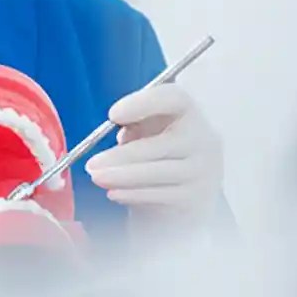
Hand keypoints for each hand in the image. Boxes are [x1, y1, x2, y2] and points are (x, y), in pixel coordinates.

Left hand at [85, 84, 223, 231]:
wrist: (183, 188)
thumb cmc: (156, 150)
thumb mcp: (145, 129)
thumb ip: (134, 123)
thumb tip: (119, 127)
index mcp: (187, 111)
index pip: (172, 99)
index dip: (143, 104)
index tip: (113, 115)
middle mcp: (202, 138)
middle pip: (162, 144)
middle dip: (122, 156)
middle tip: (92, 164)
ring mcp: (203, 170)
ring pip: (159, 173)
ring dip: (122, 177)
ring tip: (97, 177)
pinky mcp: (197, 197)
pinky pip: (161, 195)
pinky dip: (134, 194)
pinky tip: (114, 193)